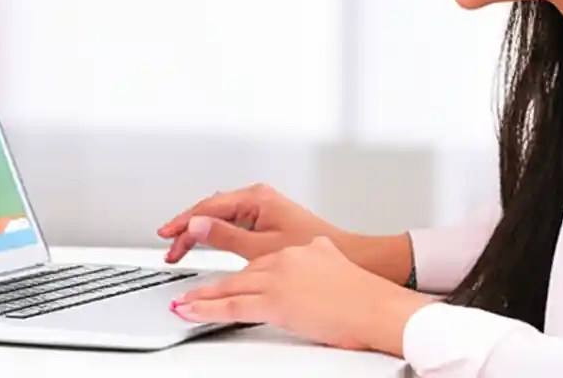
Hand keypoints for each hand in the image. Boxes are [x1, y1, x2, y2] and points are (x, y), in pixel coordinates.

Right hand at [158, 183, 337, 262]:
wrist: (345, 257)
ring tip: (181, 249)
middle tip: (171, 248)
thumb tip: (196, 226)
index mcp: (256, 197)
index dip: (184, 222)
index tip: (167, 235)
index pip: (209, 207)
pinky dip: (217, 234)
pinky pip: (233, 223)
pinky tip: (206, 242)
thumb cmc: (309, 250)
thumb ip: (224, 236)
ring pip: (221, 217)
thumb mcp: (259, 248)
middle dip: (189, 229)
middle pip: (212, 211)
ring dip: (201, 233)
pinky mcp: (266, 220)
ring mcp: (263, 208)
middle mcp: (259, 198)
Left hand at [170, 237, 432, 355]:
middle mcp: (284, 260)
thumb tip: (315, 252)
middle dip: (210, 283)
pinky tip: (191, 311)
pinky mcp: (276, 301)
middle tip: (189, 291)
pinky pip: (233, 307)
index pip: (256, 261)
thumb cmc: (364, 294)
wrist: (378, 307)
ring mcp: (278, 279)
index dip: (234, 275)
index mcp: (297, 251)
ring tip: (183, 303)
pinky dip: (207, 308)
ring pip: (230, 287)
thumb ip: (318, 255)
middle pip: (238, 273)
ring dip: (202, 296)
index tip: (220, 282)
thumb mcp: (334, 261)